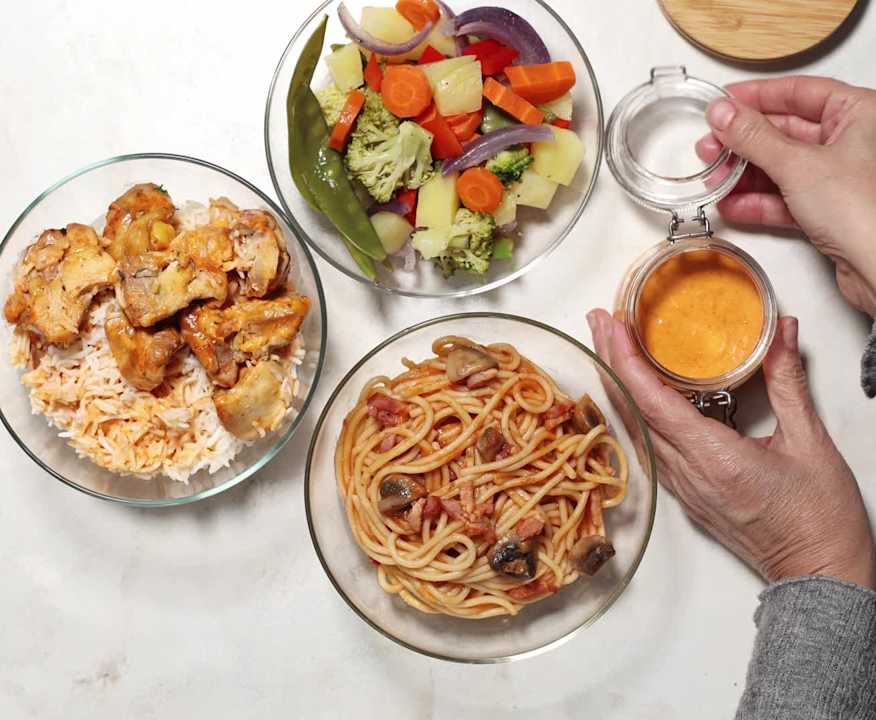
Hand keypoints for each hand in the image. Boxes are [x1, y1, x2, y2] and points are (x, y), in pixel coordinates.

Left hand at [587, 308, 875, 589]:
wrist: (818, 575)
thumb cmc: (819, 520)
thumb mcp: (809, 442)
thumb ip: (788, 382)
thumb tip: (781, 333)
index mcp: (714, 459)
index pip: (653, 402)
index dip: (626, 361)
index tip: (612, 325)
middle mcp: (687, 474)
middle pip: (632, 410)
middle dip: (611, 361)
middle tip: (600, 322)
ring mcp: (682, 487)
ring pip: (635, 428)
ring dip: (619, 384)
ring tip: (610, 345)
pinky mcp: (686, 494)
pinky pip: (649, 446)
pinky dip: (635, 412)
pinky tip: (633, 392)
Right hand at [697, 76, 875, 315]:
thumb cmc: (864, 210)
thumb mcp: (798, 164)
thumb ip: (754, 137)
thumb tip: (723, 113)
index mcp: (860, 113)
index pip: (800, 92)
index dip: (757, 96)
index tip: (723, 103)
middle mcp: (852, 142)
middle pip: (786, 131)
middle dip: (743, 142)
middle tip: (710, 146)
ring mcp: (839, 178)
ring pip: (782, 168)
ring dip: (744, 174)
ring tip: (713, 178)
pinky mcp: (828, 212)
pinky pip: (786, 199)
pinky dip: (757, 202)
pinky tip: (731, 205)